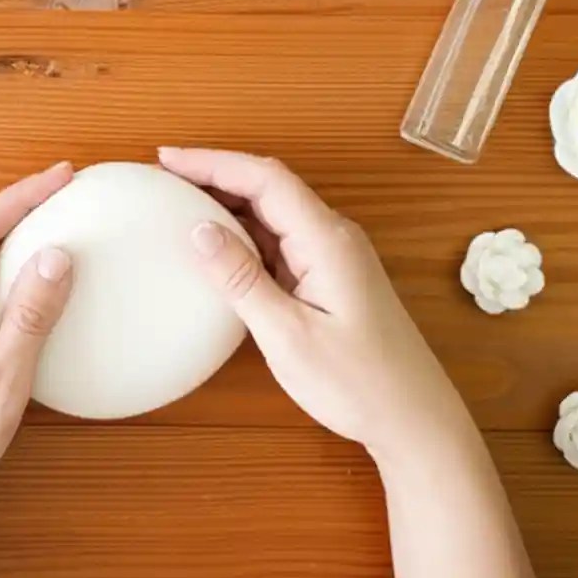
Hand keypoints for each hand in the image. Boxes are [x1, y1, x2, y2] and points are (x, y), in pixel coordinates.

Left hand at [0, 162, 74, 577]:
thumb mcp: (0, 386)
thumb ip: (29, 318)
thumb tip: (57, 257)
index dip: (22, 193)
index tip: (63, 174)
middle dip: (21, 214)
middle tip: (68, 202)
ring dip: (12, 253)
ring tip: (58, 246)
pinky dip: (1, 289)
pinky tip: (28, 304)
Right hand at [161, 148, 532, 577]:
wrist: (415, 419)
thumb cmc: (358, 384)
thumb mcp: (288, 335)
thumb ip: (241, 279)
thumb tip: (198, 230)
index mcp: (326, 240)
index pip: (264, 178)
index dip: (212, 161)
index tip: (166, 158)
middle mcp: (333, 237)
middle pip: (269, 186)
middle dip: (215, 174)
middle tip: (163, 178)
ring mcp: (334, 256)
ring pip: (274, 212)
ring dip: (228, 202)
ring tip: (179, 203)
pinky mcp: (331, 277)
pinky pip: (282, 239)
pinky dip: (245, 233)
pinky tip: (216, 245)